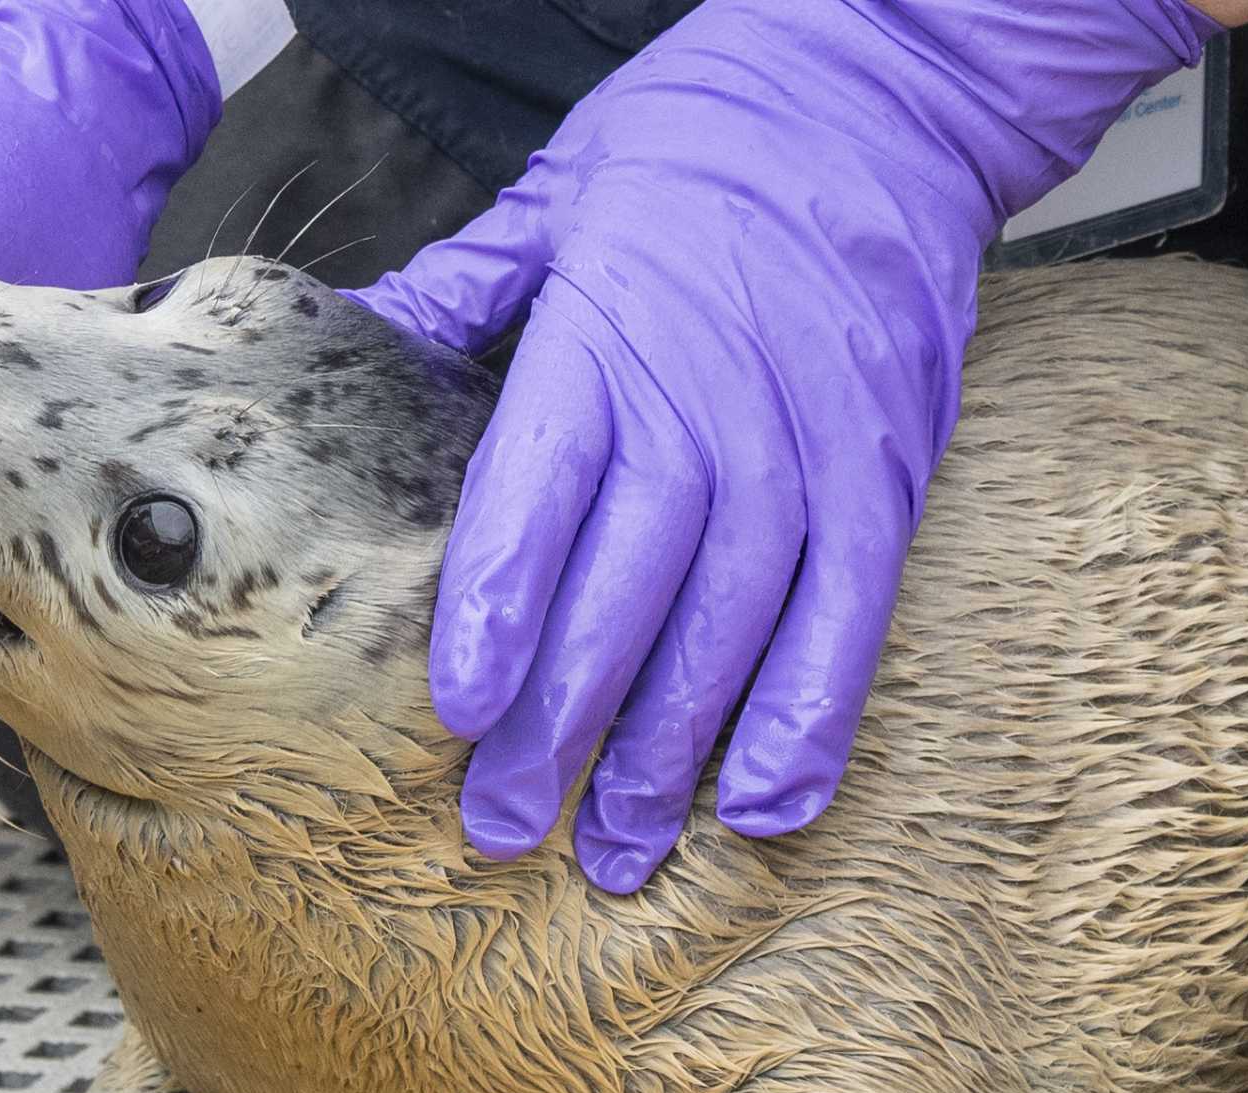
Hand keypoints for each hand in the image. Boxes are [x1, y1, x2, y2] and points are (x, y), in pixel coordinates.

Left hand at [349, 0, 1213, 890]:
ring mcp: (809, 446)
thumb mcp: (558, 187)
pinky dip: (813, 716)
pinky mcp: (888, 472)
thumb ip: (461, 288)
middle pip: (624, 592)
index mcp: (605, 337)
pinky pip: (852, 616)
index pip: (540, 497)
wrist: (886, 85)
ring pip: (730, 628)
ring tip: (620, 852)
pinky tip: (767, 803)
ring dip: (672, 753)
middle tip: (504, 829)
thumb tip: (359, 339)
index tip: (460, 711)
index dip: (500, 613)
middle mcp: (709, 404)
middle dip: (561, 727)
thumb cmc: (704, 135)